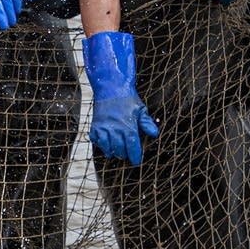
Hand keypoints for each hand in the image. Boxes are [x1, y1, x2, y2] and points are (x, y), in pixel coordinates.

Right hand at [83, 31, 159, 165]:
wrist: (110, 88)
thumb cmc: (128, 99)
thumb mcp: (141, 109)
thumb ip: (147, 123)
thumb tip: (154, 134)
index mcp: (128, 126)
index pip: (132, 146)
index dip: (135, 156)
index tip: (136, 161)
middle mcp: (115, 129)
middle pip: (120, 150)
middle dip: (124, 154)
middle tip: (127, 154)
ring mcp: (103, 128)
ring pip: (108, 149)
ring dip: (113, 152)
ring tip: (117, 151)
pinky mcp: (95, 127)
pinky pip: (97, 142)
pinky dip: (102, 145)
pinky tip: (107, 143)